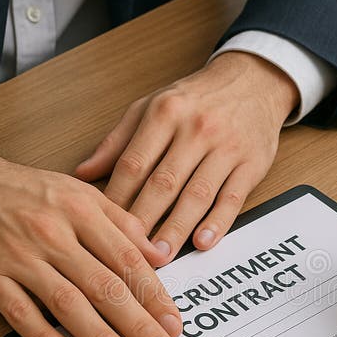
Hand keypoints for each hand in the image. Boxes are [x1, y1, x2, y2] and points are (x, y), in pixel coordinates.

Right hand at [0, 147, 181, 336]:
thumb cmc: (25, 192)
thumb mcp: (80, 194)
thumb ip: (122, 224)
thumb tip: (159, 255)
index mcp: (82, 212)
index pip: (128, 260)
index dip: (154, 296)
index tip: (173, 324)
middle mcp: (54, 234)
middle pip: (104, 286)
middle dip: (138, 324)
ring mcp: (20, 257)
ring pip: (67, 302)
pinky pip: (20, 312)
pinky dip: (44, 336)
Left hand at [75, 52, 298, 260]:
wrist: (254, 80)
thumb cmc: (197, 98)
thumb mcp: (152, 106)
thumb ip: (117, 141)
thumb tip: (82, 174)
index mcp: (165, 113)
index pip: (134, 163)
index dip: (116, 198)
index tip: (103, 226)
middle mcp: (196, 129)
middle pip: (163, 183)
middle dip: (144, 221)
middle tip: (129, 252)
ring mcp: (226, 147)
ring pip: (197, 194)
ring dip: (176, 229)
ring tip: (160, 256)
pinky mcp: (252, 164)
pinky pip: (232, 198)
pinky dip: (217, 222)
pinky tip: (202, 242)